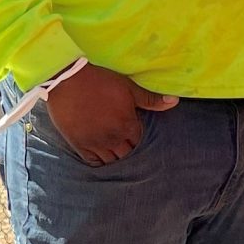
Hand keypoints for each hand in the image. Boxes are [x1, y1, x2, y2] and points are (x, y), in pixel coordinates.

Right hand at [45, 63, 179, 165]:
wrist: (68, 81)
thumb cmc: (100, 81)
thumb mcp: (128, 88)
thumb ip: (151, 99)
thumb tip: (175, 102)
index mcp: (127, 125)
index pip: (140, 142)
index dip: (138, 138)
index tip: (135, 133)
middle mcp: (113, 139)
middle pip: (127, 154)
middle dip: (129, 150)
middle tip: (126, 145)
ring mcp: (96, 144)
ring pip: (112, 161)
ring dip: (115, 157)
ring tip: (115, 152)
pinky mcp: (79, 144)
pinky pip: (93, 162)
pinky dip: (99, 162)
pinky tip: (101, 157)